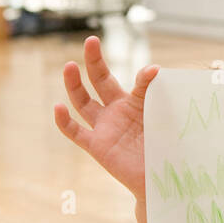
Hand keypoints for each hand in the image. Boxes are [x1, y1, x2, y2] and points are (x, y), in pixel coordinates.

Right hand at [54, 35, 158, 201]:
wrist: (159, 180)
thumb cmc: (165, 150)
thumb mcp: (163, 119)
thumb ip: (154, 94)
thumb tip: (155, 69)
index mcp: (136, 103)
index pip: (136, 82)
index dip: (144, 76)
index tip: (153, 71)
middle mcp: (117, 111)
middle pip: (100, 81)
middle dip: (94, 61)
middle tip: (91, 41)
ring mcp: (104, 128)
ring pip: (83, 102)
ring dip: (74, 84)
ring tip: (69, 66)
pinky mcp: (96, 146)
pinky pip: (75, 132)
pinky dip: (64, 121)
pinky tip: (58, 107)